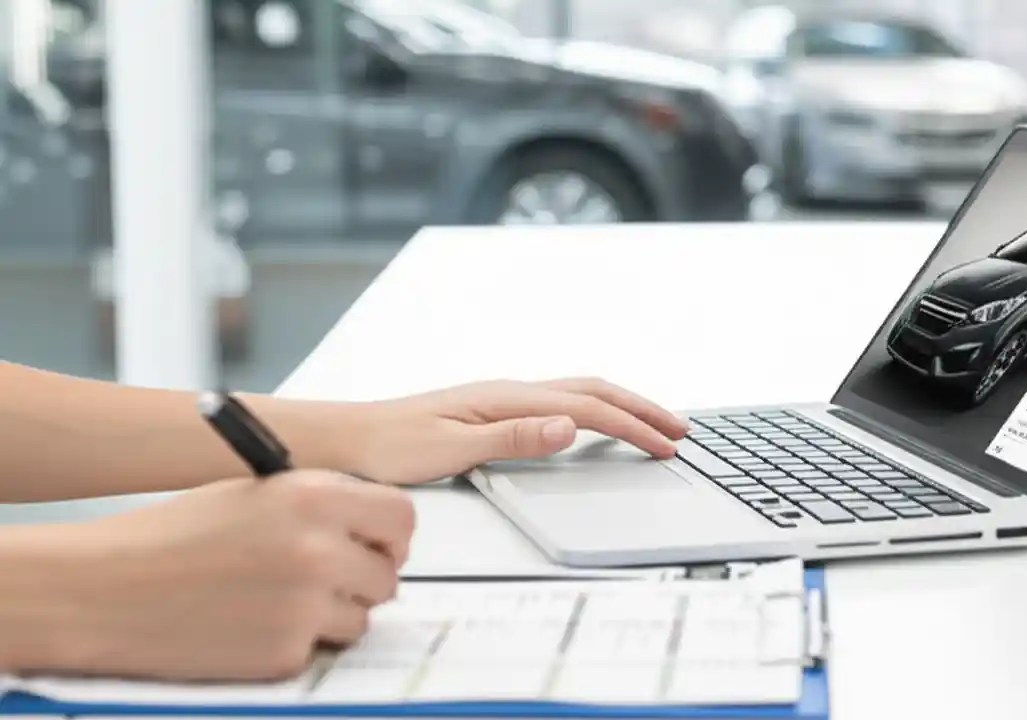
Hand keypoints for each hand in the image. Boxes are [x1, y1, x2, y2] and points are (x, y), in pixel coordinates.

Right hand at [18, 471, 413, 680]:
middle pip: (387, 575)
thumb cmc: (171, 538)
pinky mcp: (285, 654)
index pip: (402, 517)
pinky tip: (248, 624)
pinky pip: (317, 650)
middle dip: (362, 579)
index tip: (378, 544)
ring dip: (331, 614)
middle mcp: (319, 549)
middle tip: (327, 579)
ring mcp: (305, 606)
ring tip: (274, 599)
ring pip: (360, 619)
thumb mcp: (256, 493)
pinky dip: (293, 643)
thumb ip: (322, 506)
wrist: (104, 589)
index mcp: (314, 495)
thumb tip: (373, 530)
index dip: (390, 534)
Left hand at [337, 378, 687, 485]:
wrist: (344, 439)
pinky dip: (593, 410)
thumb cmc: (389, 447)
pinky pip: (559, 403)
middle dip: (641, 408)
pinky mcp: (491, 412)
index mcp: (507, 398)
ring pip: (578, 393)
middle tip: (681, 430)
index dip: (633, 427)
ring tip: (652, 421)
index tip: (668, 447)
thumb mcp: (451, 448)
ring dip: (621, 405)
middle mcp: (509, 391)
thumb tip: (570, 426)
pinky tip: (594, 423)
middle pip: (593, 391)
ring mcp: (501, 399)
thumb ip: (514, 437)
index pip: (588, 409)